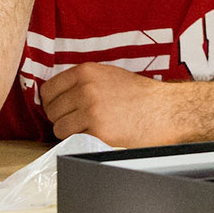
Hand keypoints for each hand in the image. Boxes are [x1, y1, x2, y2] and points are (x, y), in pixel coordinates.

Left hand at [41, 62, 183, 146]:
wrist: (165, 109)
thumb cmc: (139, 94)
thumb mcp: (108, 75)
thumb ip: (82, 82)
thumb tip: (56, 95)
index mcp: (85, 72)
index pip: (48, 90)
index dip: (51, 102)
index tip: (59, 108)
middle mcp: (85, 89)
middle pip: (51, 110)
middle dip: (61, 118)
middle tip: (77, 120)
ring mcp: (91, 111)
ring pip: (59, 128)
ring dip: (70, 131)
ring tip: (88, 128)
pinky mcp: (98, 132)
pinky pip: (74, 140)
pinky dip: (83, 140)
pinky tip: (99, 134)